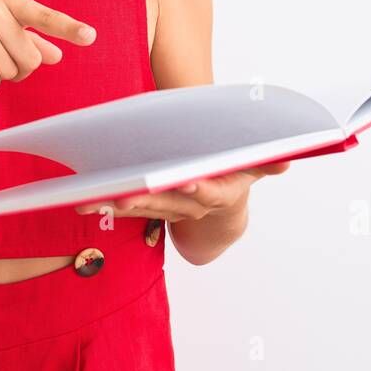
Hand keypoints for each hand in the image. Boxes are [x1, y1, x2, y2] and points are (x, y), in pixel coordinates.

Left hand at [74, 160, 292, 222]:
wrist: (223, 205)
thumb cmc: (235, 170)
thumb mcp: (255, 165)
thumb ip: (267, 162)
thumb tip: (287, 161)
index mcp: (220, 192)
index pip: (209, 191)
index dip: (197, 187)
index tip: (186, 180)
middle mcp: (193, 206)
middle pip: (167, 203)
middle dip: (146, 198)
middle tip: (124, 192)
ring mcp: (169, 209)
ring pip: (142, 208)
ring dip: (116, 204)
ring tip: (91, 198)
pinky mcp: (149, 207)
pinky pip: (127, 206)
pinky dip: (107, 203)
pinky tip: (83, 199)